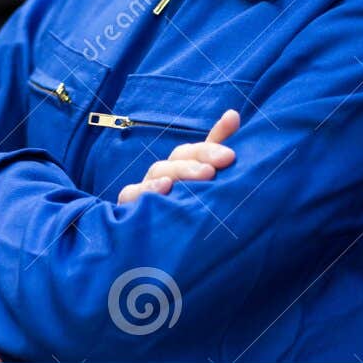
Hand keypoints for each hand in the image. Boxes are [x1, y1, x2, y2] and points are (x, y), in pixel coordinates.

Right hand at [117, 109, 240, 204]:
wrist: (167, 249)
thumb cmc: (192, 206)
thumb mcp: (210, 177)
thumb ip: (219, 145)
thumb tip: (233, 113)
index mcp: (185, 166)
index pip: (195, 150)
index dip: (211, 149)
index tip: (230, 155)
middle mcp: (166, 173)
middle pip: (178, 158)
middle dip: (198, 160)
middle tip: (215, 169)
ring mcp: (147, 188)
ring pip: (159, 171)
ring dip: (179, 171)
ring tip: (201, 174)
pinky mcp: (130, 205)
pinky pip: (132, 193)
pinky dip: (147, 189)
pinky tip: (165, 186)